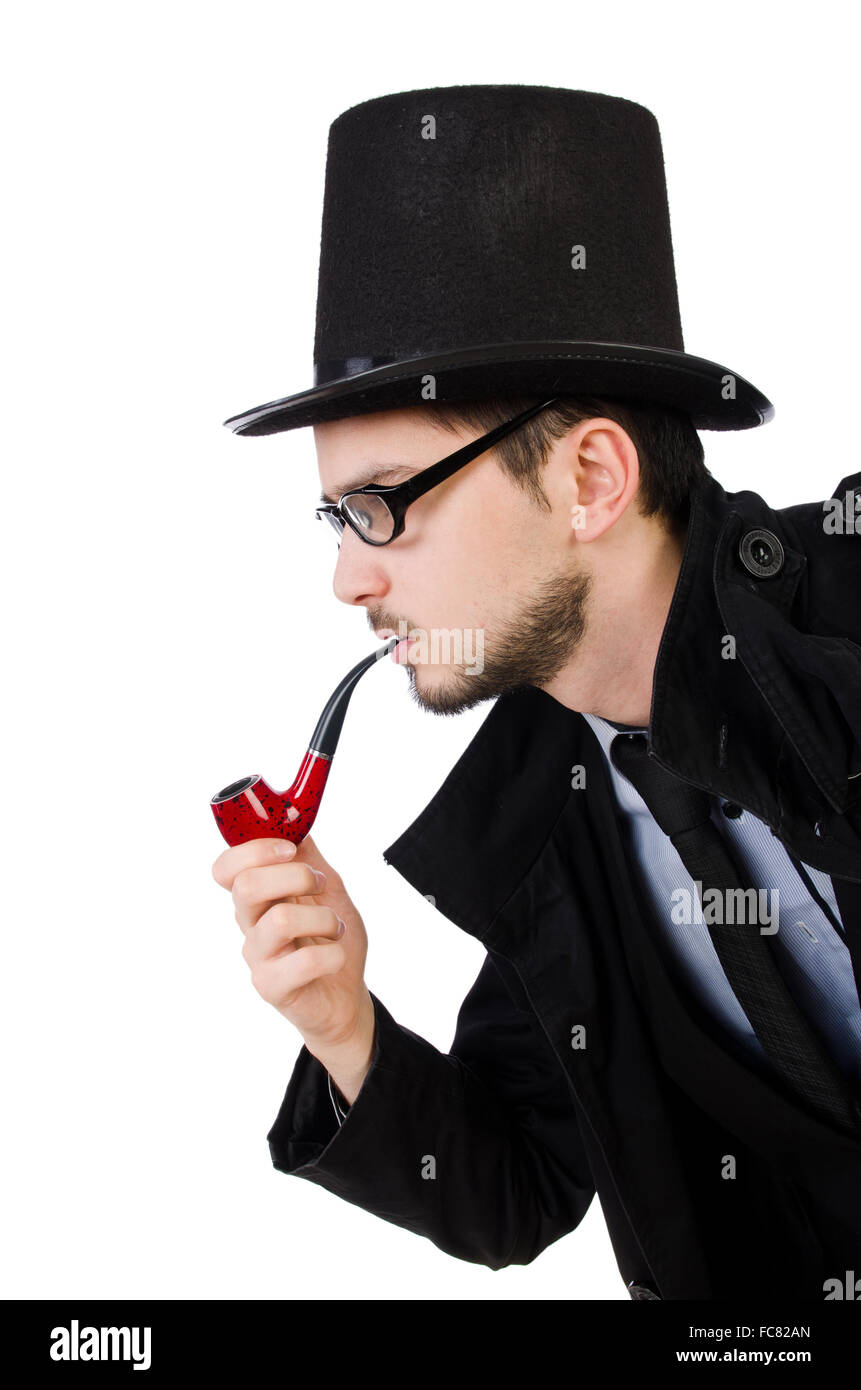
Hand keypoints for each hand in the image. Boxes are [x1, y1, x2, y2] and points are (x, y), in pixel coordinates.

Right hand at [212, 834, 372, 1059]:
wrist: (346, 996)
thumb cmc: (330, 940)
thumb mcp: (327, 889)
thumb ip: (308, 856)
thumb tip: (293, 818)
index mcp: (257, 897)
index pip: (225, 868)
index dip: (253, 850)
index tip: (289, 848)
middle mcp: (250, 925)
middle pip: (246, 886)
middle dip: (295, 875)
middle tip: (321, 884)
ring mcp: (258, 958)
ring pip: (280, 920)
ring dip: (323, 917)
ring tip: (336, 927)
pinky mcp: (273, 988)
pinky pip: (304, 961)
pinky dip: (333, 953)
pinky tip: (337, 955)